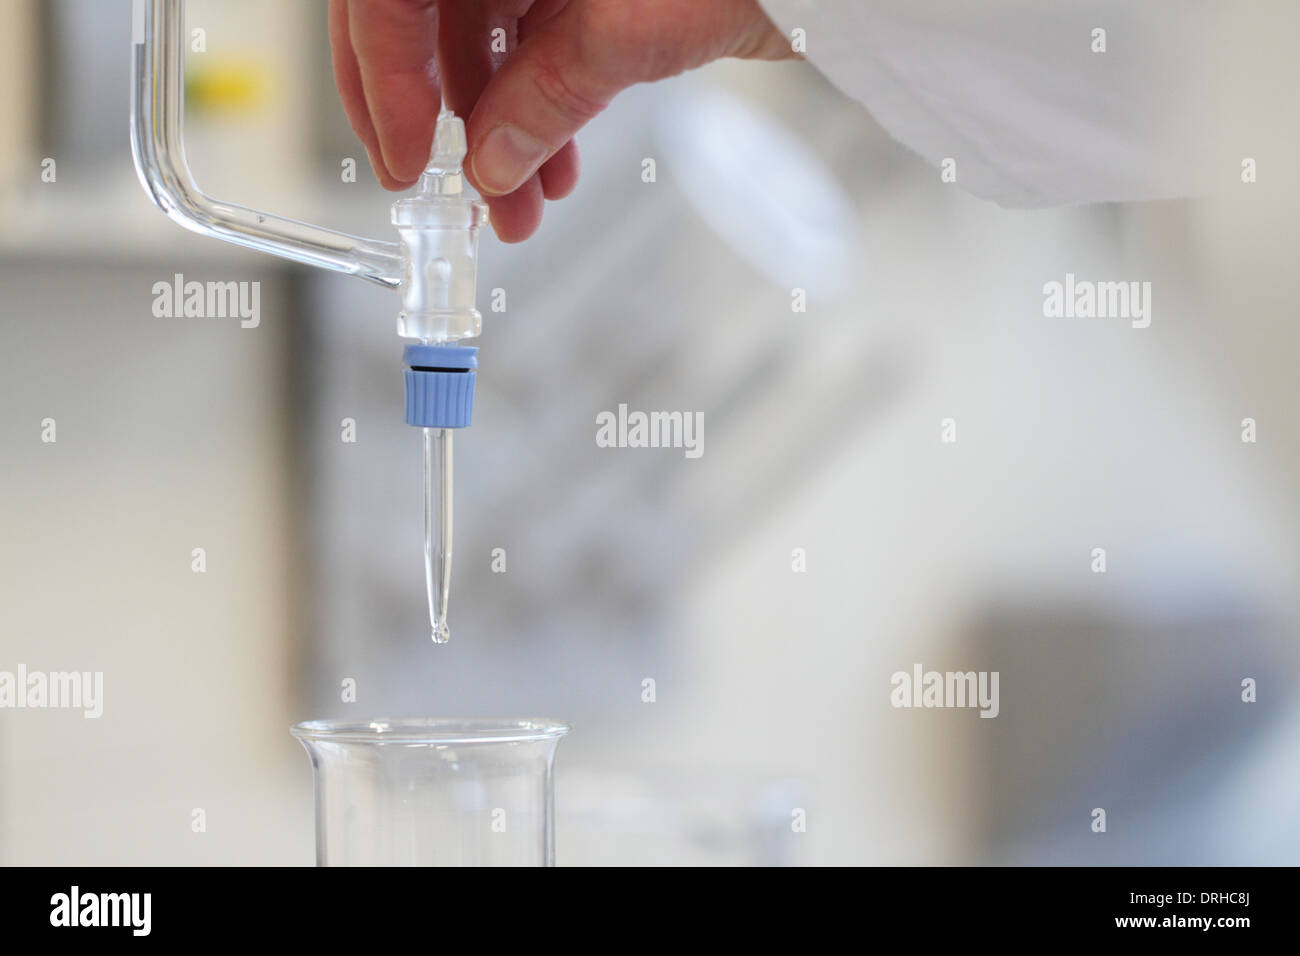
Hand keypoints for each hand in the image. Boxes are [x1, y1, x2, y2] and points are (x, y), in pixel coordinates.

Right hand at [329, 0, 792, 241]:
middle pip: (426, 17)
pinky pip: (537, 49)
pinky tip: (550, 172)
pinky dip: (539, 113)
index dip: (383, 74)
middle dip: (438, 117)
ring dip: (495, 133)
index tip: (406, 157)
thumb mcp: (631, 28)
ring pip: (486, 42)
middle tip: (438, 194)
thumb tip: (487, 166)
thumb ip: (546, 95)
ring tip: (516, 211)